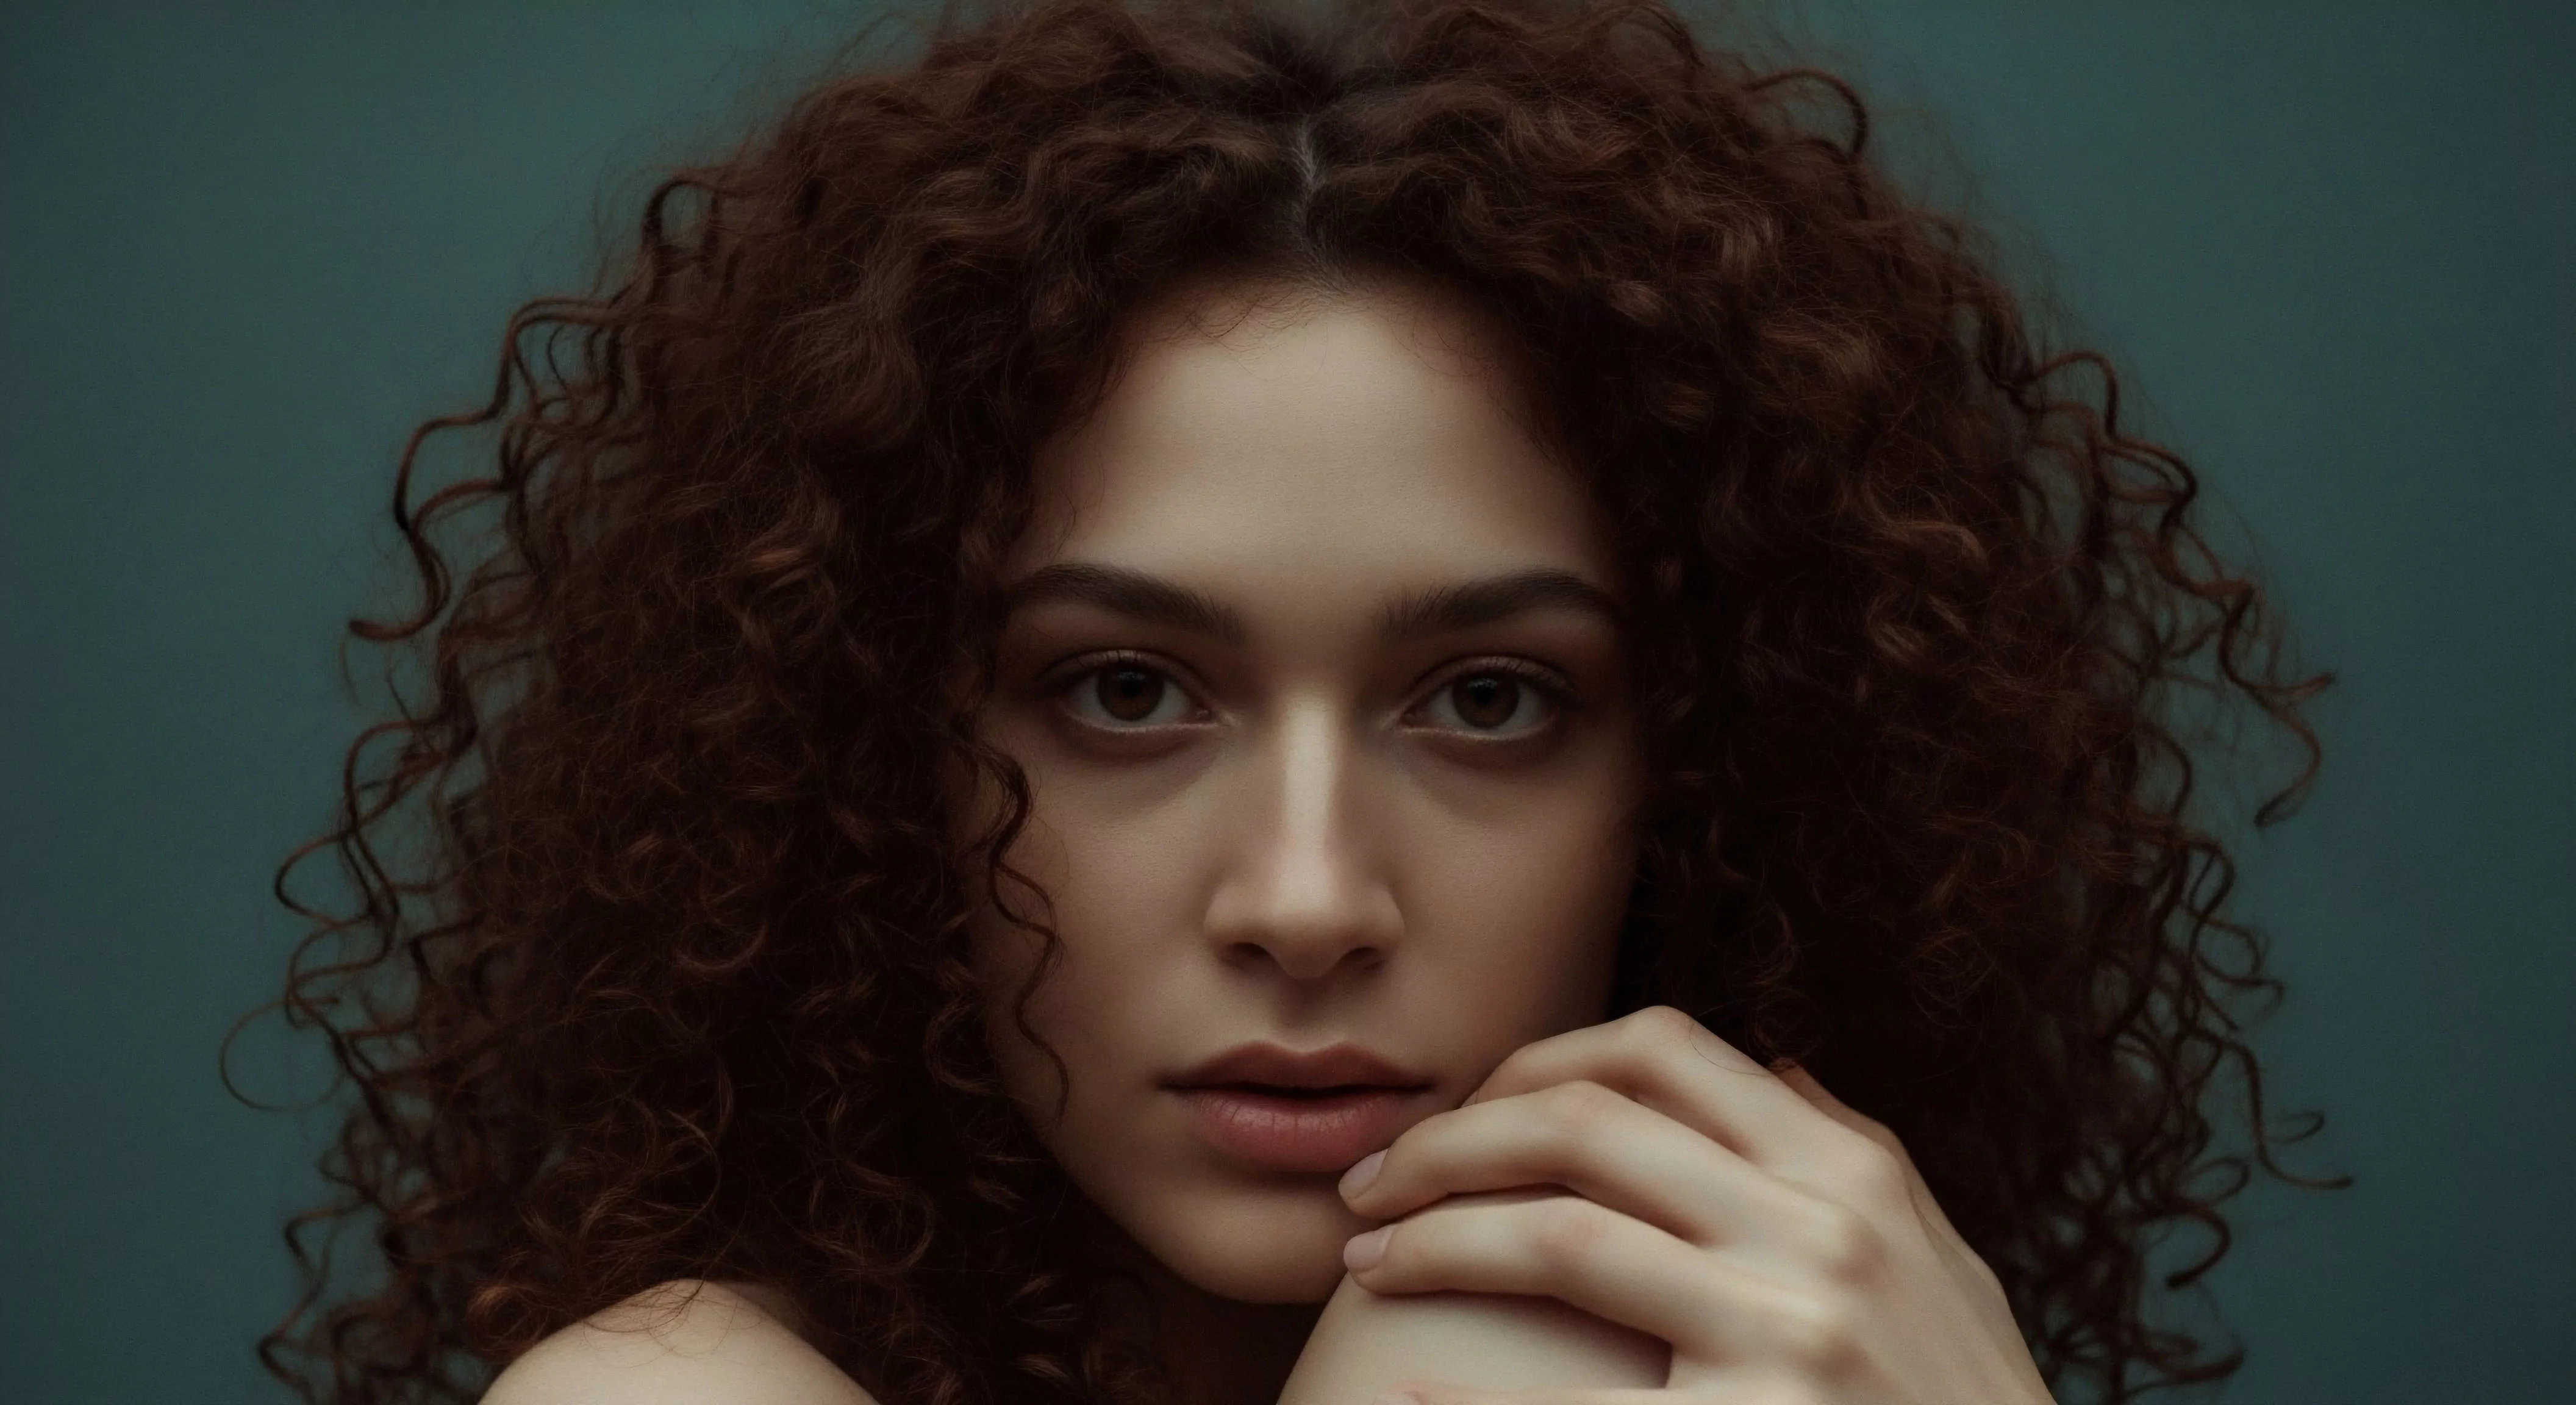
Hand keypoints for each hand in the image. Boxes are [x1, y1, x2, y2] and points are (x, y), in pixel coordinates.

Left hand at [1333, 1006, 2054, 1404]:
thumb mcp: (1944, 1265)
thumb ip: (1864, 1159)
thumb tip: (1782, 1069)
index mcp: (1856, 1173)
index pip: (1664, 1047)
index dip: (1539, 1059)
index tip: (1469, 1105)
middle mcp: (1826, 1232)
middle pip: (1585, 1125)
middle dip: (1451, 1141)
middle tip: (1372, 1182)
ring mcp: (1793, 1333)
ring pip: (1557, 1234)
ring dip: (1431, 1237)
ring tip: (1365, 1260)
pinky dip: (1462, 1395)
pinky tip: (1395, 1388)